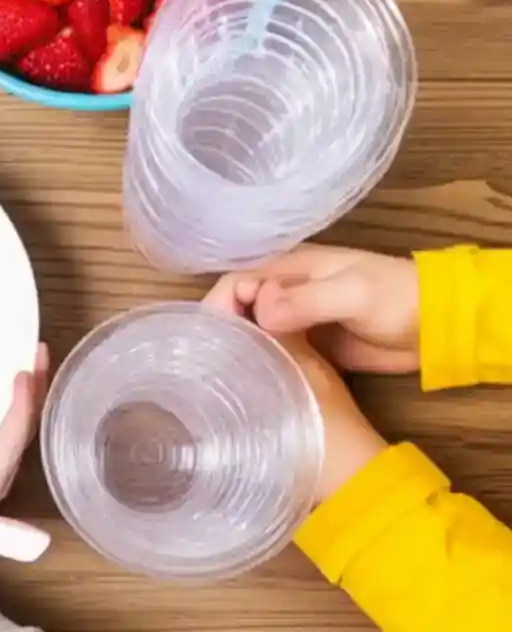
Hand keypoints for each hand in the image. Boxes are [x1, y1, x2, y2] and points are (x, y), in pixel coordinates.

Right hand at [0, 343, 50, 551]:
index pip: (10, 443)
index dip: (19, 412)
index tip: (21, 377)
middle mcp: (4, 468)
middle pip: (28, 426)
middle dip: (37, 390)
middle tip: (38, 350)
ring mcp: (6, 459)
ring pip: (27, 421)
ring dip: (34, 388)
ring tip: (35, 352)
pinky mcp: (0, 450)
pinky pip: (17, 420)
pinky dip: (22, 395)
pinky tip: (19, 372)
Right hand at [204, 275, 387, 502]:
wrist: (438, 326)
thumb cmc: (398, 298)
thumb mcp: (352, 293)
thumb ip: (305, 300)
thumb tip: (259, 313)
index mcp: (291, 268)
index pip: (237, 281)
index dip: (220, 306)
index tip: (213, 338)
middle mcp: (287, 290)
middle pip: (239, 306)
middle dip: (222, 329)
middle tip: (212, 362)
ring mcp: (298, 319)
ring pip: (253, 329)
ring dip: (239, 347)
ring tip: (223, 375)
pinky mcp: (309, 345)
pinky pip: (274, 350)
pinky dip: (260, 361)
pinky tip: (250, 381)